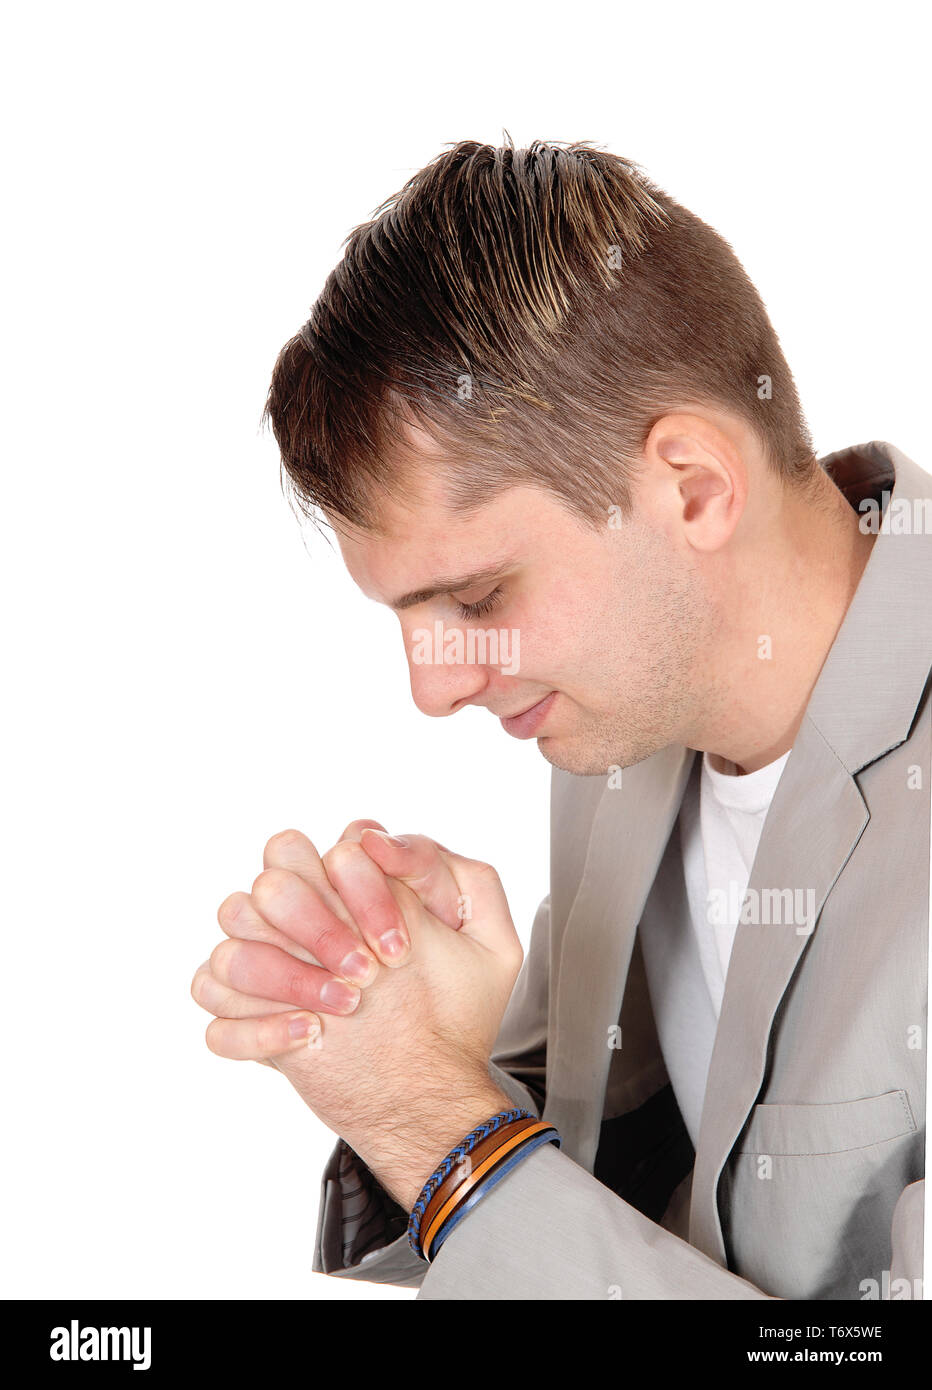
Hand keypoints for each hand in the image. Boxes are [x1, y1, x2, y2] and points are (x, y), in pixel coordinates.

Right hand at [193, 826, 523, 1207]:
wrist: (434, 1090)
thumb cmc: (457, 1013)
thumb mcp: (487, 938)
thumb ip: (444, 871)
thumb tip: (377, 840)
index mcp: (348, 891)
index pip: (325, 851)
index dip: (362, 891)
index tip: (400, 946)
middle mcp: (301, 924)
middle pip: (267, 886)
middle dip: (317, 925)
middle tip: (366, 972)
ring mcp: (269, 974)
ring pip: (229, 949)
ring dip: (286, 977)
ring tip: (345, 1007)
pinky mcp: (249, 1025)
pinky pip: (214, 1013)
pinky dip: (255, 1027)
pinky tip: (308, 1037)